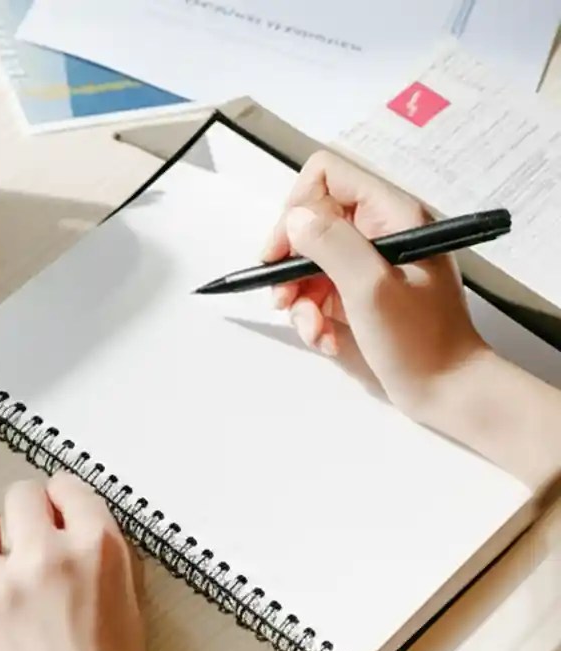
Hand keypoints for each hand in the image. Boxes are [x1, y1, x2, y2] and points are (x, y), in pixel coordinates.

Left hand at [0, 475, 145, 650]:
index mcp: (95, 553)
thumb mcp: (129, 606)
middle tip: (27, 528)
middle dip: (27, 510)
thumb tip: (74, 521)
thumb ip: (102, 555)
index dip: (61, 497)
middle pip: (21, 495)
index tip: (55, 504)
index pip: (69, 488)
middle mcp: (44, 560)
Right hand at [262, 150, 491, 420]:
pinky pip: (318, 292)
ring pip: (308, 261)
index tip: (284, 250)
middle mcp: (379, 232)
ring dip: (298, 298)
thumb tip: (294, 219)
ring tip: (312, 329)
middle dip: (291, 262)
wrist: (450, 391)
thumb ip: (331, 245)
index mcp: (392, 216)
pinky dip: (312, 317)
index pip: (327, 175)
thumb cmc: (421, 341)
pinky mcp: (360, 294)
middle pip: (310, 221)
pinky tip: (326, 340)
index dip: (297, 207)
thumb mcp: (371, 288)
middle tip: (284, 295)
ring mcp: (369, 264)